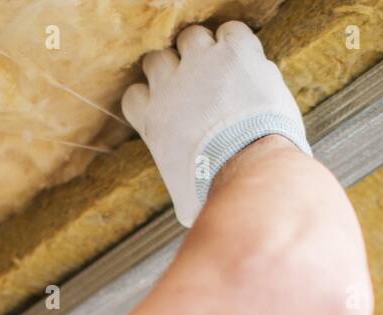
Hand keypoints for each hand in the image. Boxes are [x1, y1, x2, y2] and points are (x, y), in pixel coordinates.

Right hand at [121, 21, 311, 227]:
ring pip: (191, 37)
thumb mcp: (185, 199)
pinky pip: (231, 31)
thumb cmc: (215, 192)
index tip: (171, 108)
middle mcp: (169, 84)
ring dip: (206, 51)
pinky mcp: (235, 51)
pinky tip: (247, 61)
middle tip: (200, 87)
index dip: (153, 97)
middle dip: (176, 70)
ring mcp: (201, 63)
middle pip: (158, 59)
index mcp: (152, 119)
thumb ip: (180, 190)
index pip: (135, 95)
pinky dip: (238, 42)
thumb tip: (185, 214)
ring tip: (225, 70)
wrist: (247, 168)